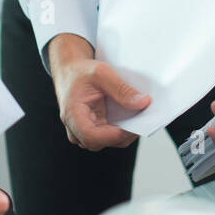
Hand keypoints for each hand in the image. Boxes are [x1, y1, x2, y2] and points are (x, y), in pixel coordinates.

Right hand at [47, 33, 150, 150]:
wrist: (70, 71)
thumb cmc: (80, 72)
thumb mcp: (102, 73)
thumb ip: (122, 89)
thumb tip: (143, 103)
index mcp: (72, 115)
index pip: (91, 136)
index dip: (113, 135)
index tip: (133, 126)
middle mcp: (75, 128)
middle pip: (101, 143)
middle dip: (124, 134)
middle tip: (143, 119)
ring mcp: (83, 132)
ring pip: (107, 142)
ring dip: (124, 132)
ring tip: (140, 117)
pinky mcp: (92, 130)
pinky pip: (108, 136)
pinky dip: (122, 129)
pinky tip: (132, 118)